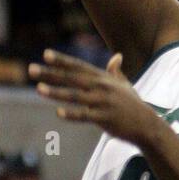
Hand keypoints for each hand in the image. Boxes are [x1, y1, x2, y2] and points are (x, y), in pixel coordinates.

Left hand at [31, 50, 156, 145]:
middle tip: (31, 69)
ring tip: (38, 89)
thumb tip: (117, 56)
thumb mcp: (125, 85)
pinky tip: (58, 112)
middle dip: (51, 73)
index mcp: (103, 79)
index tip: (45, 54)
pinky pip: (85, 116)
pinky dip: (72, 114)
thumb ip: (116, 71)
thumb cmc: (133, 105)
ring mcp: (103, 103)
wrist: (146, 125)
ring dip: (56, 92)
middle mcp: (101, 87)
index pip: (79, 67)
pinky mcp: (104, 119)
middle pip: (72, 78)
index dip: (62, 60)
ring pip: (75, 96)